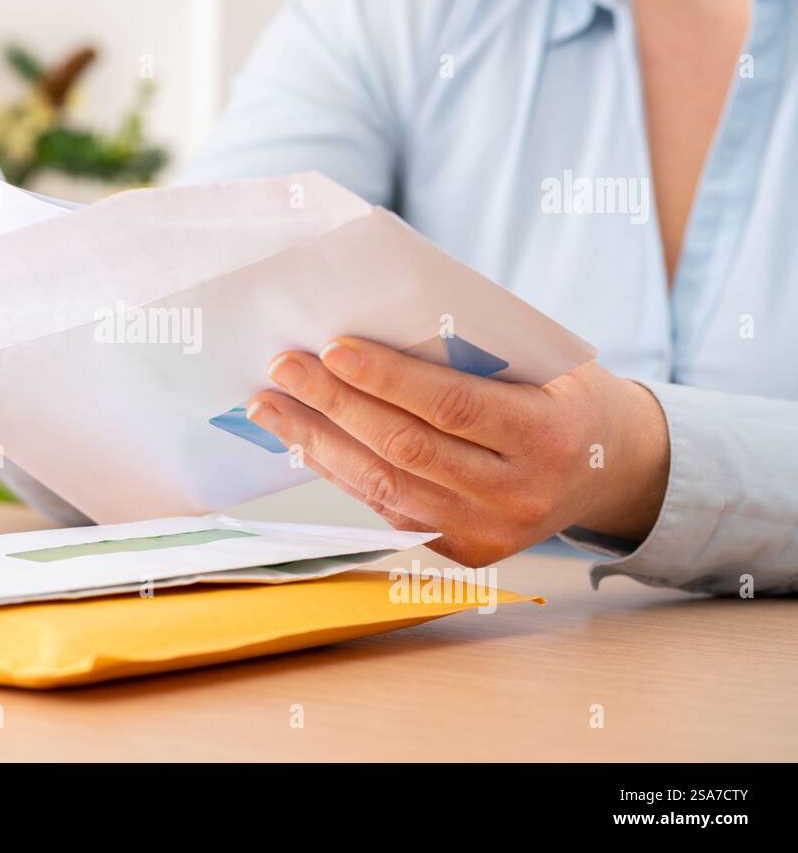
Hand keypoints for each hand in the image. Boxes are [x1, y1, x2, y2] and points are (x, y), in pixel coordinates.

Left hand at [246, 337, 670, 566]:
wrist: (611, 468)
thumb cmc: (563, 394)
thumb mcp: (541, 363)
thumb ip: (470, 354)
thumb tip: (368, 329)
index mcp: (549, 436)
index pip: (453, 406)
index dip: (388, 378)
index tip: (332, 348)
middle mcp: (520, 495)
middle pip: (406, 448)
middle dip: (334, 405)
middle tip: (283, 367)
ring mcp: (490, 534)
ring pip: (385, 487)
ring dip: (317, 443)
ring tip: (271, 405)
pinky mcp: (465, 552)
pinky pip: (388, 509)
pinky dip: (341, 471)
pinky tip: (304, 440)